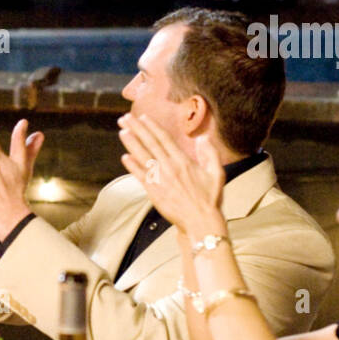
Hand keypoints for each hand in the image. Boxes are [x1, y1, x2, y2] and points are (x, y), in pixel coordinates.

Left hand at [118, 113, 224, 236]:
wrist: (200, 222)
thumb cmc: (210, 199)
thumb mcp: (216, 173)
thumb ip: (210, 153)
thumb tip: (202, 138)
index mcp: (184, 161)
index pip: (164, 139)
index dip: (152, 127)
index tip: (142, 117)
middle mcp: (170, 167)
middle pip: (150, 143)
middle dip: (137, 129)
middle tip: (125, 118)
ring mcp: (160, 179)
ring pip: (142, 157)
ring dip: (131, 143)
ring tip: (122, 131)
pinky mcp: (154, 192)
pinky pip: (140, 176)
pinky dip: (132, 166)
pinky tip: (125, 157)